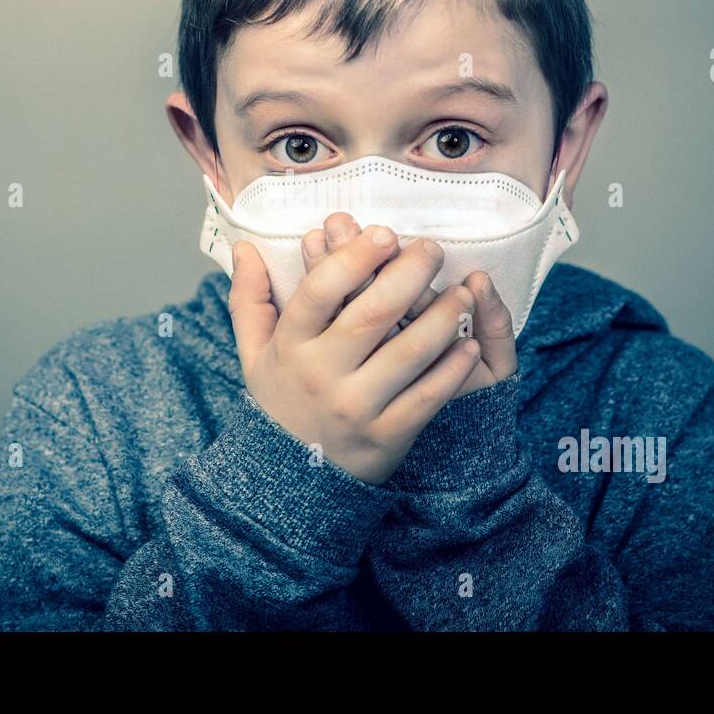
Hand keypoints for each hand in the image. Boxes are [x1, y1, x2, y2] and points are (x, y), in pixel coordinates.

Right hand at [228, 224, 482, 485]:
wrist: (287, 480)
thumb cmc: (280, 401)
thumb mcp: (254, 352)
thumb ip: (249, 297)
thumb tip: (244, 245)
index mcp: (290, 346)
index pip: (319, 291)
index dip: (354, 256)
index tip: (384, 233)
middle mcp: (321, 375)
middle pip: (372, 315)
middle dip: (408, 275)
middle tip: (432, 249)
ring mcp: (356, 407)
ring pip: (408, 353)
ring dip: (442, 317)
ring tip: (463, 293)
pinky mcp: (387, 436)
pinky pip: (427, 396)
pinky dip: (452, 368)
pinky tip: (469, 343)